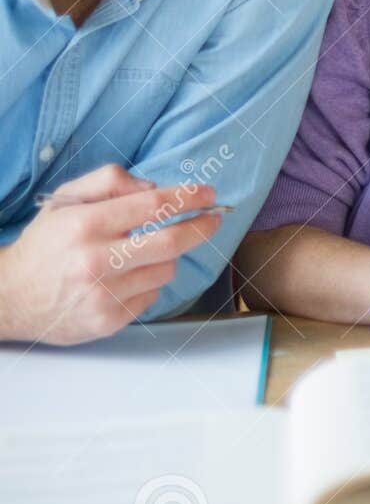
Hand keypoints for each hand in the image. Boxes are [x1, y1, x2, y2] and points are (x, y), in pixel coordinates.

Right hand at [0, 164, 224, 343]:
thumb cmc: (45, 244)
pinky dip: (148, 283)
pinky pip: (151, 296)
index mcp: (85, 224)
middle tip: (214, 218)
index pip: (152, 206)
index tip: (208, 193)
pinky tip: (125, 279)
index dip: (187, 198)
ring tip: (141, 254)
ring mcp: (103, 295)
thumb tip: (152, 187)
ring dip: (166, 258)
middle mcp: (96, 261)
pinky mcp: (108, 321)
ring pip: (165, 270)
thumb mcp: (66, 200)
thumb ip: (108, 181)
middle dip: (200, 227)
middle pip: (170, 242)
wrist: (10, 296)